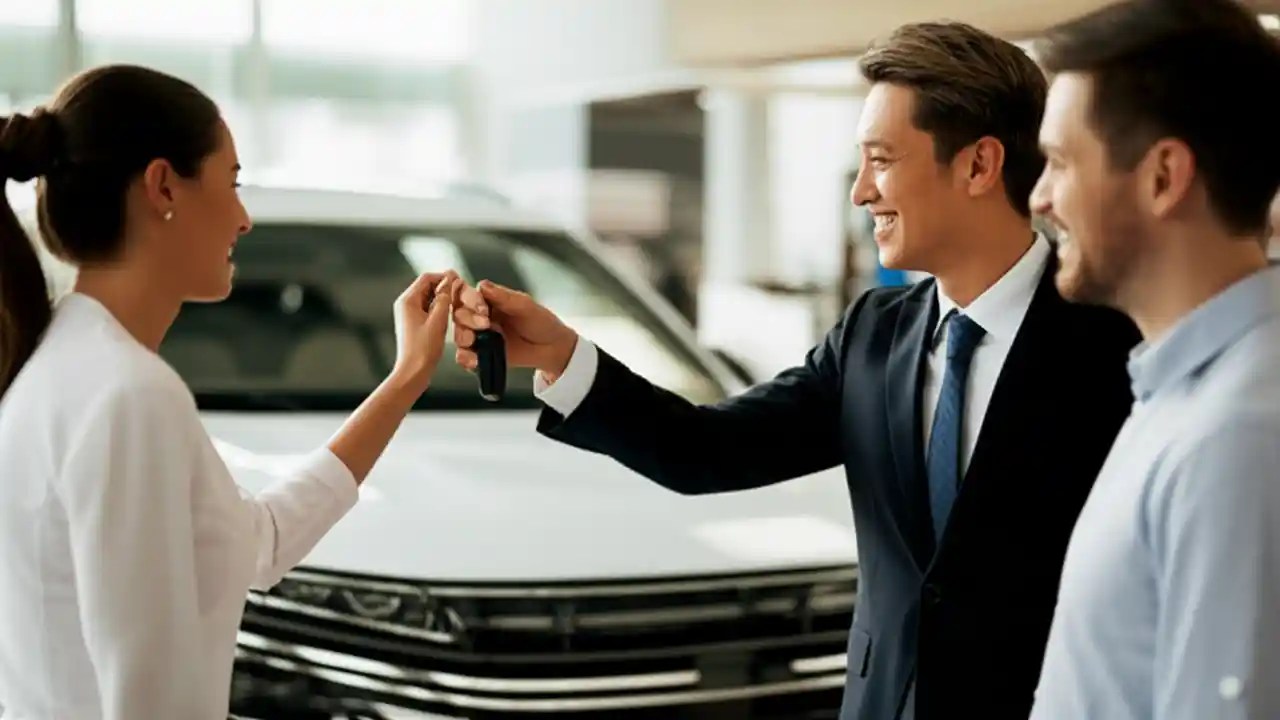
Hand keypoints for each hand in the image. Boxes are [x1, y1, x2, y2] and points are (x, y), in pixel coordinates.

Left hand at [391, 270, 457, 390]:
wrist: (413, 373)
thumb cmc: (423, 350)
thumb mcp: (438, 321)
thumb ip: (444, 298)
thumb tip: (450, 279)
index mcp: (407, 300)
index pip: (427, 278)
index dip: (444, 276)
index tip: (460, 280)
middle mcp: (405, 304)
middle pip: (427, 286)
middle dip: (444, 288)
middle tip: (461, 293)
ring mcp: (409, 314)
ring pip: (429, 297)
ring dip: (443, 299)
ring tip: (457, 305)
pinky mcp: (414, 323)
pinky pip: (428, 308)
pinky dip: (439, 309)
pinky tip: (449, 316)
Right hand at [452, 280, 577, 379]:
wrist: (552, 348)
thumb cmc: (542, 322)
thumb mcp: (526, 306)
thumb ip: (504, 297)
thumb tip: (483, 285)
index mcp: (488, 300)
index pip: (466, 294)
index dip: (469, 300)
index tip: (482, 308)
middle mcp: (479, 317)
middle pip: (458, 314)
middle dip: (467, 319)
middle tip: (484, 325)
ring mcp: (479, 336)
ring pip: (459, 335)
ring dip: (462, 337)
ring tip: (473, 341)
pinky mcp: (481, 355)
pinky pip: (466, 357)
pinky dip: (466, 358)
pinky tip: (473, 359)